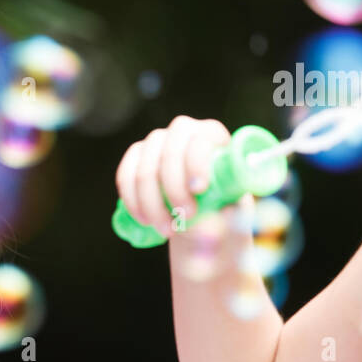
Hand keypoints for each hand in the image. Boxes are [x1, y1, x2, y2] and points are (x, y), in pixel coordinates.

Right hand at [115, 115, 231, 235]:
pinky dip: (132, 200)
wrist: (204, 216)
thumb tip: (210, 223)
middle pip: (170, 152)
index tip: (198, 190)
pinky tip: (143, 219)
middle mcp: (183, 132)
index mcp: (213, 135)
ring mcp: (156, 142)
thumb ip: (228, 217)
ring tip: (166, 229)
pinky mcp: (135, 157)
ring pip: (145, 168)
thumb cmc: (225, 211)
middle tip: (186, 217)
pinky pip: (125, 175)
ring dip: (152, 202)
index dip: (196, 163)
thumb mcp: (236, 214)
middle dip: (174, 187)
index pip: (199, 141)